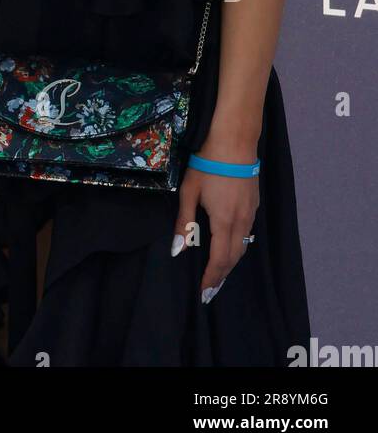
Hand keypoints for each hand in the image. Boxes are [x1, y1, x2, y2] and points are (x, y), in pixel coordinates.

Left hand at [173, 155, 258, 303]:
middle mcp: (242, 222)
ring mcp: (251, 213)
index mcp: (224, 222)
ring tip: (219, 272)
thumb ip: (184, 222)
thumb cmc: (207, 164)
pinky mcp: (254, 204)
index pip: (220, 260)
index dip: (212, 277)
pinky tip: (230, 245)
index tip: (203, 291)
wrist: (234, 141)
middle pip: (234, 257)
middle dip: (222, 275)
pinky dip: (238, 246)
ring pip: (243, 246)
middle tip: (210, 289)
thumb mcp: (189, 191)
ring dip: (231, 262)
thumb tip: (178, 250)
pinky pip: (247, 233)